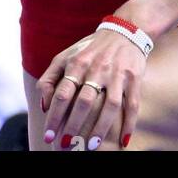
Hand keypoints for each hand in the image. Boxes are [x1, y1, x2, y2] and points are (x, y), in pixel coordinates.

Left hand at [39, 29, 145, 150]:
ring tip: (91, 146)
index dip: (54, 115)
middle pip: (84, 101)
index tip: (48, 136)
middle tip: (66, 145)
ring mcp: (117, 74)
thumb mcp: (66, 56)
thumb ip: (50, 78)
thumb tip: (43, 106)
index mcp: (77, 63)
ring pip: (109, 105)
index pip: (62, 93)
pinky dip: (129, 124)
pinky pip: (132, 105)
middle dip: (74, 125)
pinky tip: (123, 141)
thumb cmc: (90, 50)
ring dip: (100, 128)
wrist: (124, 31)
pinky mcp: (134, 78)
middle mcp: (96, 68)